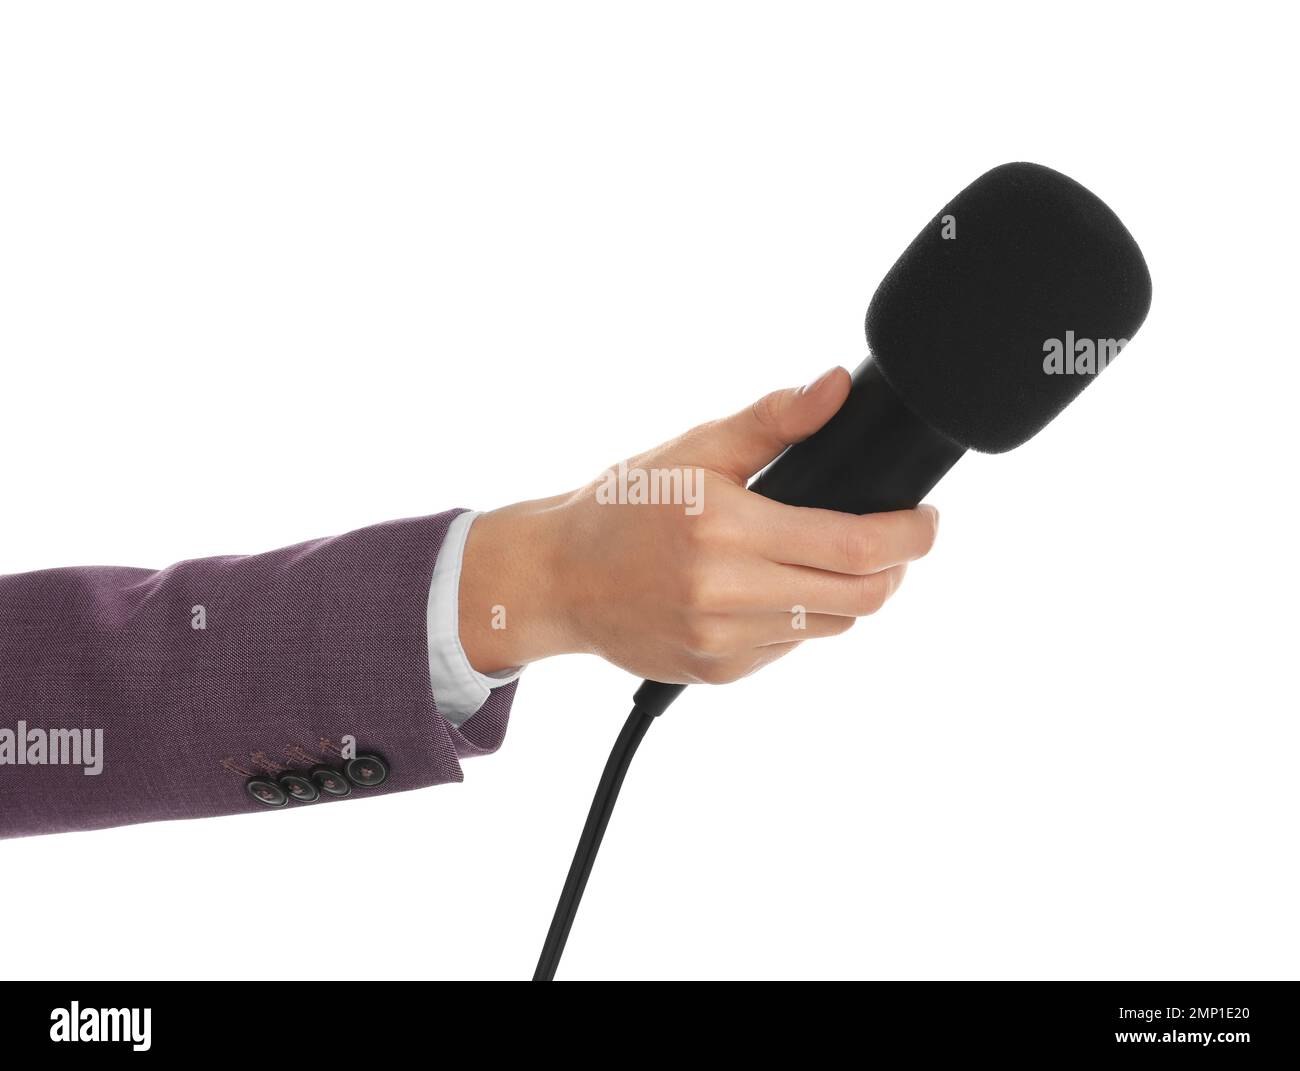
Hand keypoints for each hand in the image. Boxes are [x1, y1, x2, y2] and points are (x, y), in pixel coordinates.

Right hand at [458, 367, 938, 684]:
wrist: (558, 578)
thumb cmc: (624, 506)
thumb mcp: (695, 449)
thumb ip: (773, 420)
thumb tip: (837, 388)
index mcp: (727, 529)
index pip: (857, 547)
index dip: (912, 535)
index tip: (927, 520)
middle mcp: (727, 594)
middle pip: (861, 598)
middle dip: (894, 569)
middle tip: (892, 541)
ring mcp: (723, 641)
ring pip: (833, 625)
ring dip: (849, 593)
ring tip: (825, 558)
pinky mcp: (718, 672)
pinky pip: (792, 647)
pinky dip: (801, 618)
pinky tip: (771, 588)